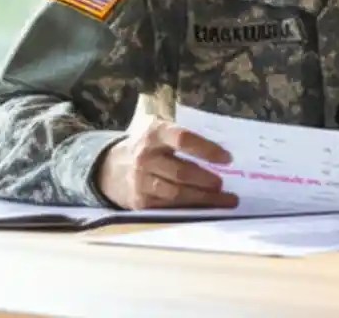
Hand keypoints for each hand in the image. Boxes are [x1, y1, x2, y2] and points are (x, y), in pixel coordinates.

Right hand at [97, 118, 238, 209]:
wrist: (110, 169)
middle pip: (182, 172)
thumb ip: (182, 132)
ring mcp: (142, 182)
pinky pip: (170, 208)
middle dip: (207, 180)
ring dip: (204, 199)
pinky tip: (207, 209)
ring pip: (177, 194)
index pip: (183, 139)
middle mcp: (146, 157)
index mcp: (154, 133)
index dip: (206, 149)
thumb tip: (223, 145)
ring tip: (226, 200)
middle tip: (225, 185)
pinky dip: (191, 209)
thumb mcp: (159, 128)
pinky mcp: (141, 202)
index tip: (227, 158)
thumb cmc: (148, 146)